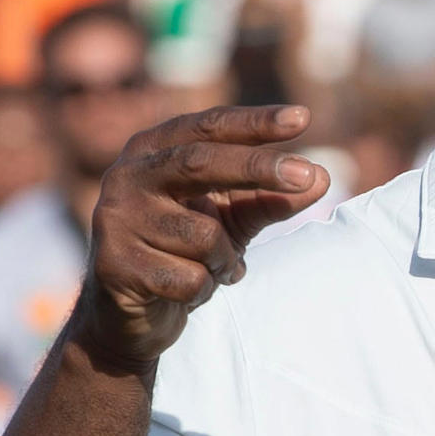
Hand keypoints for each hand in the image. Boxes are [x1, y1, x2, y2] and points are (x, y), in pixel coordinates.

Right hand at [69, 104, 328, 372]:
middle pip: (200, 162)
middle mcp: (127, 176)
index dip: (254, 122)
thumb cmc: (184, 252)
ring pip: (202, 235)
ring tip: (211, 269)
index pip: (208, 126)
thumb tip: (320, 177)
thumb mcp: (231, 220)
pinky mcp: (114, 266)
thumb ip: (270, 199)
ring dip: (225, 259)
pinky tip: (184, 292)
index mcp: (152, 150)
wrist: (129, 318)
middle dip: (259, 169)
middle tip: (309, 176)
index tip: (302, 117)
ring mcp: (115, 220)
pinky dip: (202, 289)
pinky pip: (187, 278)